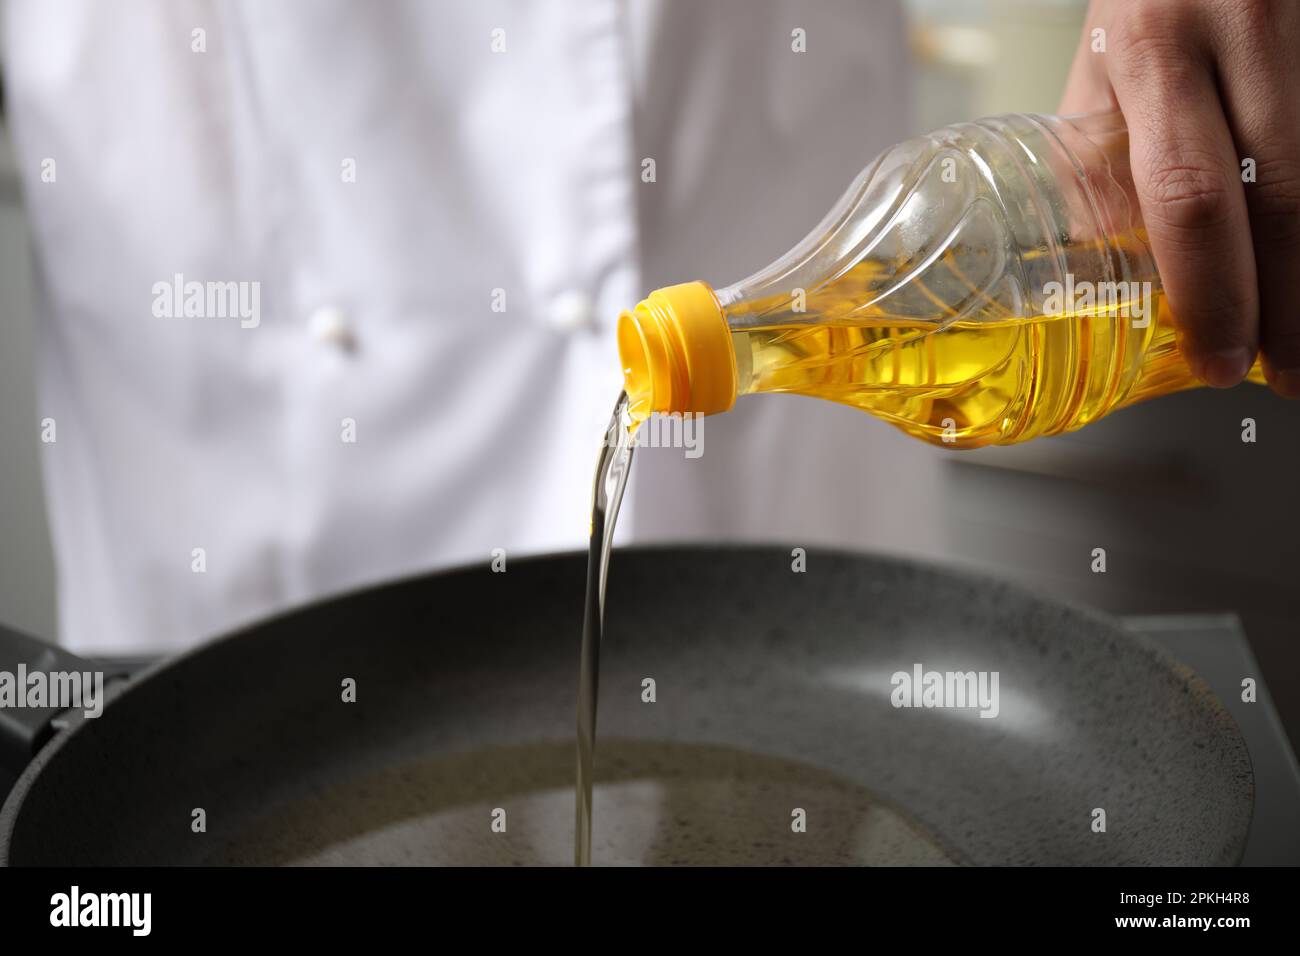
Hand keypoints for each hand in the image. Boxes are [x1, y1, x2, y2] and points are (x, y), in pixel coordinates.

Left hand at [1061, 0, 1299, 397]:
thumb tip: (1097, 272)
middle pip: (1287, 196)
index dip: (1214, 291)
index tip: (1220, 359)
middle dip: (1292, 305)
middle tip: (1289, 374)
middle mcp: (1242, 25)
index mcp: (1153, 43)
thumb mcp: (1109, 55)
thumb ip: (1101, 155)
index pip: (1187, 193)